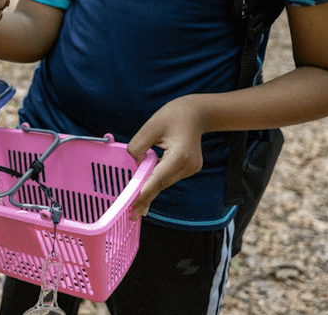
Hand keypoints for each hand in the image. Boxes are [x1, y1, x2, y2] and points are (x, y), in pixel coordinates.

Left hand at [125, 96, 206, 218]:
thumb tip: (136, 163)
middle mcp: (188, 165)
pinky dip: (158, 184)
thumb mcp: (150, 126)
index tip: (133, 204)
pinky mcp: (190, 168)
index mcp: (179, 155)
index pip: (158, 178)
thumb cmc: (172, 116)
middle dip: (145, 198)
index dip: (144, 192)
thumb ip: (139, 145)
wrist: (196, 113)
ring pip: (165, 182)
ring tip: (136, 208)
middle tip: (131, 214)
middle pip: (162, 184)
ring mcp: (191, 168)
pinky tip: (147, 194)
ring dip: (151, 192)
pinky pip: (169, 178)